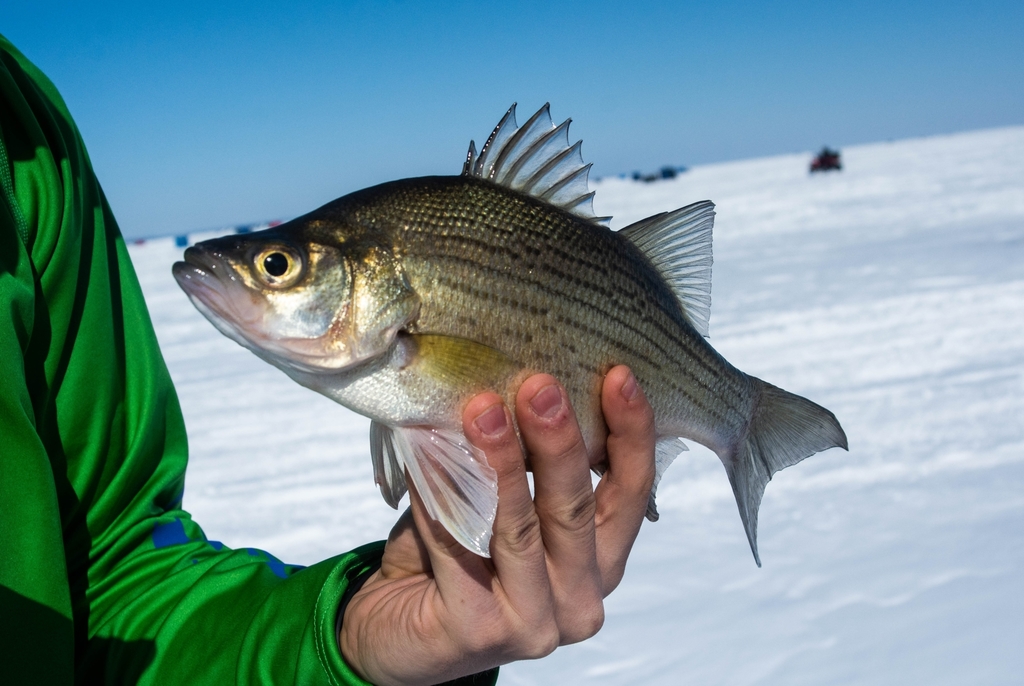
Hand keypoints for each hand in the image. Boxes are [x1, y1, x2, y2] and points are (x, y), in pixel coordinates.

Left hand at [339, 366, 655, 684]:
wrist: (396, 631)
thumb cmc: (458, 558)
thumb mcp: (505, 506)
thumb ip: (526, 464)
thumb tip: (518, 377)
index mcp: (600, 563)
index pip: (629, 495)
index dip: (631, 434)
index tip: (619, 376)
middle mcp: (580, 599)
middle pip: (577, 510)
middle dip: (560, 441)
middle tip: (540, 385)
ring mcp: (535, 625)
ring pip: (520, 529)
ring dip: (500, 462)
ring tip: (482, 409)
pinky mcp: (480, 634)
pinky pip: (456, 548)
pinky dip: (440, 494)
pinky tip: (426, 452)